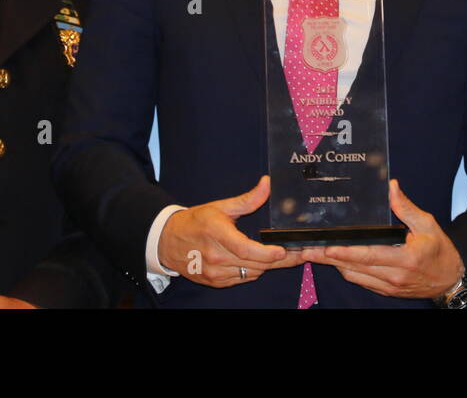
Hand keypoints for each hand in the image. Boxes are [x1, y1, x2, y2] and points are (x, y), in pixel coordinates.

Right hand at [158, 175, 302, 286]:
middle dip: (279, 261)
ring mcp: (214, 272)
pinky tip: (260, 262)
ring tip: (283, 257)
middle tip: (300, 254)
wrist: (167, 241)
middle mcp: (215, 257)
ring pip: (250, 274)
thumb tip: (267, 184)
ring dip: (267, 266)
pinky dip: (253, 271)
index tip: (283, 250)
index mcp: (217, 234)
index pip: (246, 250)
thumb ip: (247, 200)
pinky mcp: (214, 282)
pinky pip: (241, 279)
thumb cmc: (195, 222)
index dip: (267, 253)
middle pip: (254, 264)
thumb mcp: (220, 207)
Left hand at [300, 180, 463, 298]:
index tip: (326, 246)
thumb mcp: (427, 224)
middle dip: (329, 258)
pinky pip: (362, 281)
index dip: (345, 252)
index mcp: (405, 259)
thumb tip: (390, 187)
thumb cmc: (440, 250)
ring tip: (315, 254)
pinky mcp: (387, 291)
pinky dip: (348, 271)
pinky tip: (337, 261)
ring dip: (335, 265)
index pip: (368, 255)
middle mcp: (394, 276)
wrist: (451, 279)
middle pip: (355, 267)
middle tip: (307, 250)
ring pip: (355, 276)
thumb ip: (405, 207)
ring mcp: (390, 286)